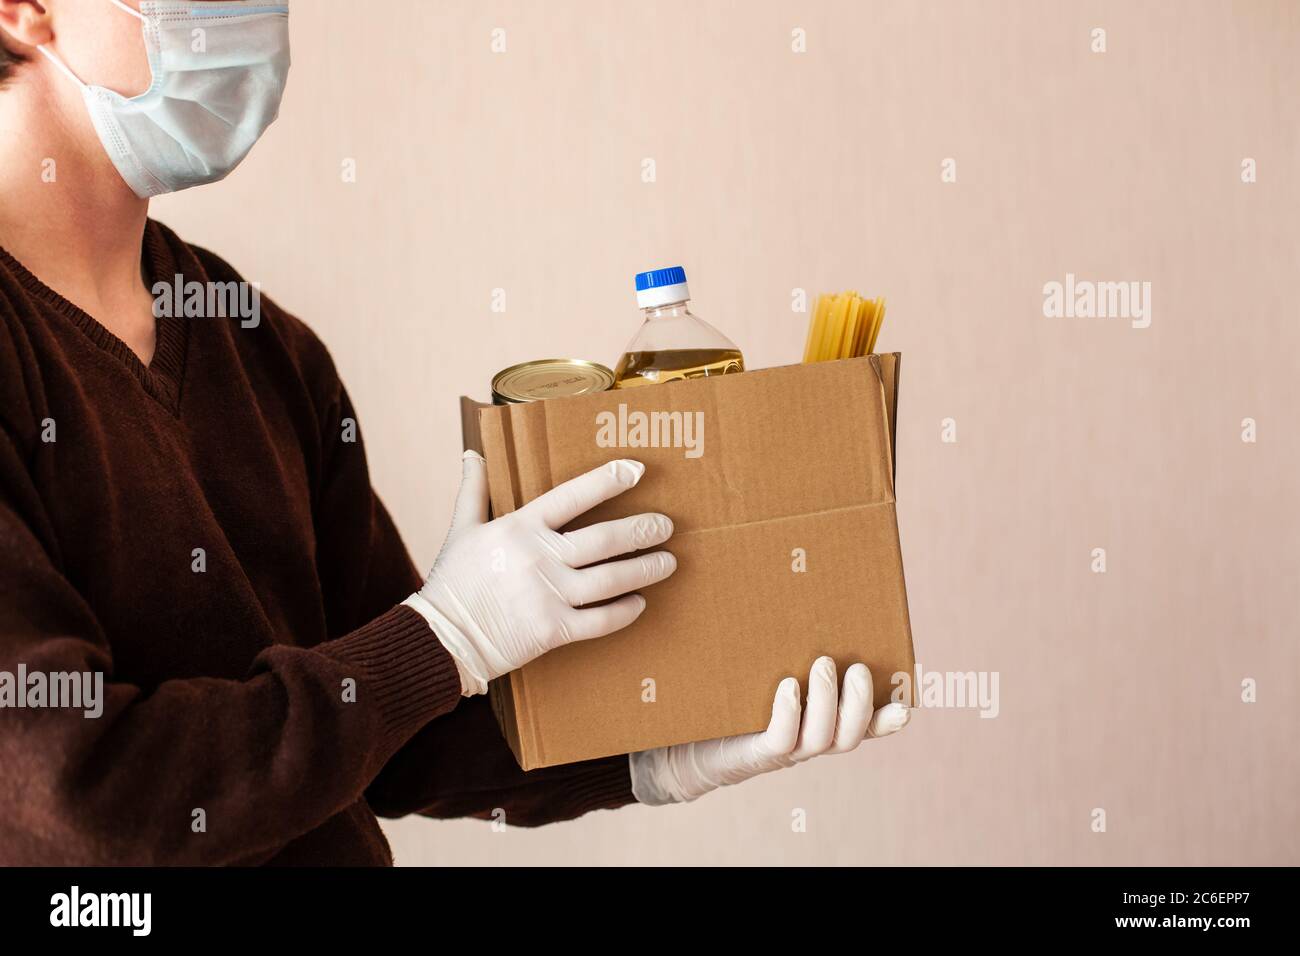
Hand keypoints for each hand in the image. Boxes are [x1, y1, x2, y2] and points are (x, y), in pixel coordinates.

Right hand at [408, 452, 676, 694]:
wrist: (441, 638)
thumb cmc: (453, 581)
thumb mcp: (461, 529)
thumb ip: (473, 490)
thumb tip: (472, 453)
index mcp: (519, 527)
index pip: (572, 496)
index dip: (607, 480)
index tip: (637, 470)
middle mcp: (539, 557)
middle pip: (605, 538)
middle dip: (642, 530)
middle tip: (666, 525)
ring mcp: (549, 594)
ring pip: (612, 578)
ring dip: (645, 568)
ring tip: (668, 562)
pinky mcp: (553, 630)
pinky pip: (601, 620)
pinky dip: (626, 611)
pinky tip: (640, 603)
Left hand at [628, 656, 909, 804]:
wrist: (683, 736)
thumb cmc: (728, 692)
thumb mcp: (762, 667)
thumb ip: (785, 643)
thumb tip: (798, 581)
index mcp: (819, 719)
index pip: (864, 724)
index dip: (886, 718)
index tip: (906, 703)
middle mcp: (808, 738)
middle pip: (851, 734)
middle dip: (860, 703)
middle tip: (855, 668)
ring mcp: (783, 748)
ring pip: (821, 738)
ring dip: (828, 703)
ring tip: (824, 665)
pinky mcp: (753, 753)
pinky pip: (782, 741)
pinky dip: (790, 714)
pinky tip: (786, 688)